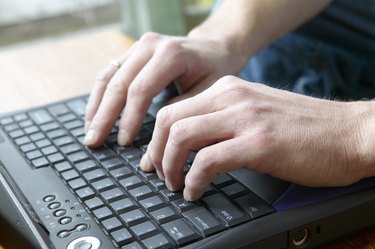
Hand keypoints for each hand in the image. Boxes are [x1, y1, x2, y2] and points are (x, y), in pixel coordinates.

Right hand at [84, 32, 242, 146]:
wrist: (215, 47)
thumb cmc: (214, 71)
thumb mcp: (207, 93)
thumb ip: (180, 115)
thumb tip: (152, 149)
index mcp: (171, 54)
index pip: (140, 90)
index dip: (129, 119)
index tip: (124, 142)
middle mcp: (150, 45)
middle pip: (119, 83)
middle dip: (104, 116)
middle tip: (94, 141)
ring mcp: (139, 45)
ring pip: (108, 76)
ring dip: (96, 106)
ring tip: (90, 131)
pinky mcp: (133, 51)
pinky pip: (110, 72)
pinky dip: (100, 95)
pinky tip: (95, 113)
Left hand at [140, 76, 368, 200]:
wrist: (350, 132)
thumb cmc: (305, 127)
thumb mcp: (256, 111)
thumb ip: (225, 119)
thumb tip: (195, 140)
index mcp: (228, 89)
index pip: (174, 107)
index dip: (157, 137)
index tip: (155, 158)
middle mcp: (232, 98)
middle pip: (169, 119)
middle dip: (156, 152)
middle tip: (160, 174)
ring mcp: (245, 119)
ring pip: (181, 136)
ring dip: (170, 166)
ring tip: (176, 185)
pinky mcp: (258, 144)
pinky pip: (207, 161)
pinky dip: (193, 180)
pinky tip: (196, 191)